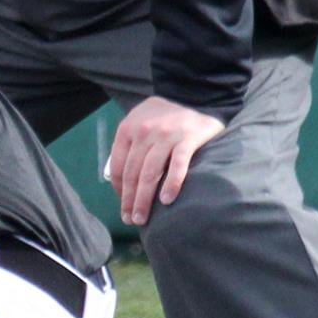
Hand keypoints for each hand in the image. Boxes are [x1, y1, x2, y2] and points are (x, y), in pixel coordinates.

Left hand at [107, 96, 224, 225]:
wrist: (199, 97)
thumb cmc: (167, 119)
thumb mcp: (141, 124)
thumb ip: (131, 147)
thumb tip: (121, 184)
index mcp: (128, 128)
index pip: (118, 165)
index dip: (119, 190)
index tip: (122, 206)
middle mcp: (145, 130)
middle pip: (132, 172)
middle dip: (129, 200)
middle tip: (131, 219)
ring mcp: (167, 134)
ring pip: (150, 173)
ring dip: (144, 199)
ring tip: (143, 217)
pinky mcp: (189, 138)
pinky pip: (178, 165)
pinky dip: (171, 184)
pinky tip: (167, 200)